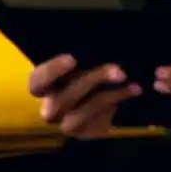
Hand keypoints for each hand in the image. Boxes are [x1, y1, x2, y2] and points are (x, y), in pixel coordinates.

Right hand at [27, 54, 142, 138]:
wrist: (95, 93)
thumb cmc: (81, 67)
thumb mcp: (78, 58)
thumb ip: (81, 53)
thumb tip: (99, 39)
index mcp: (42, 85)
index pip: (37, 82)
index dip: (52, 71)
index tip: (72, 59)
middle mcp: (50, 107)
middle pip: (62, 99)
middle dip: (91, 82)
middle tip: (116, 70)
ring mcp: (67, 122)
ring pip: (81, 114)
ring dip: (108, 96)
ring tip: (127, 80)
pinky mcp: (86, 131)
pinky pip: (100, 121)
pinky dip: (118, 101)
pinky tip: (133, 89)